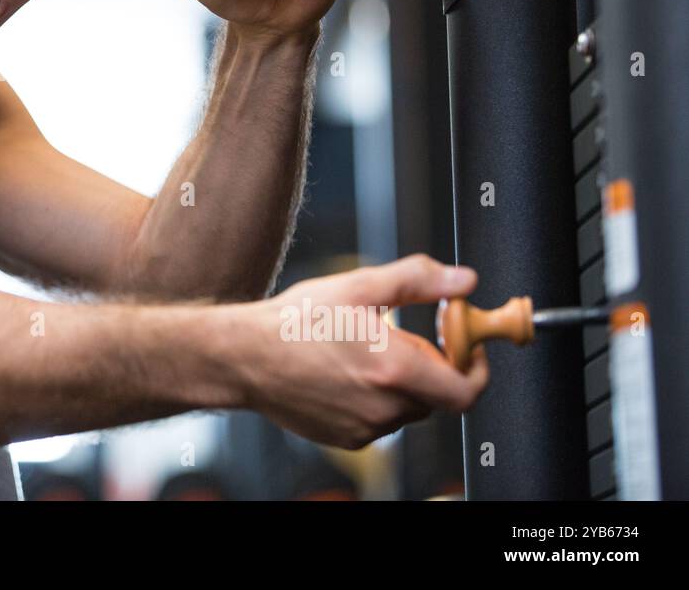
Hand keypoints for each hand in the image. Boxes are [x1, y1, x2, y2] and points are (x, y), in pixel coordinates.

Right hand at [216, 254, 489, 449]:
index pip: (467, 388)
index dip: (476, 366)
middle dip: (430, 365)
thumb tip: (463, 281)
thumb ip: (418, 281)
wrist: (243, 358)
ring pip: (407, 407)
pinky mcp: (347, 439)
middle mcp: (384, 407)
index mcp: (394, 368)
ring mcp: (366, 429)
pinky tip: (344, 372)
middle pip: (437, 395)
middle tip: (402, 336)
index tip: (464, 343)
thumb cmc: (294, 321)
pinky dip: (375, 398)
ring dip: (400, 382)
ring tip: (361, 350)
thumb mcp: (358, 286)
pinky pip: (379, 420)